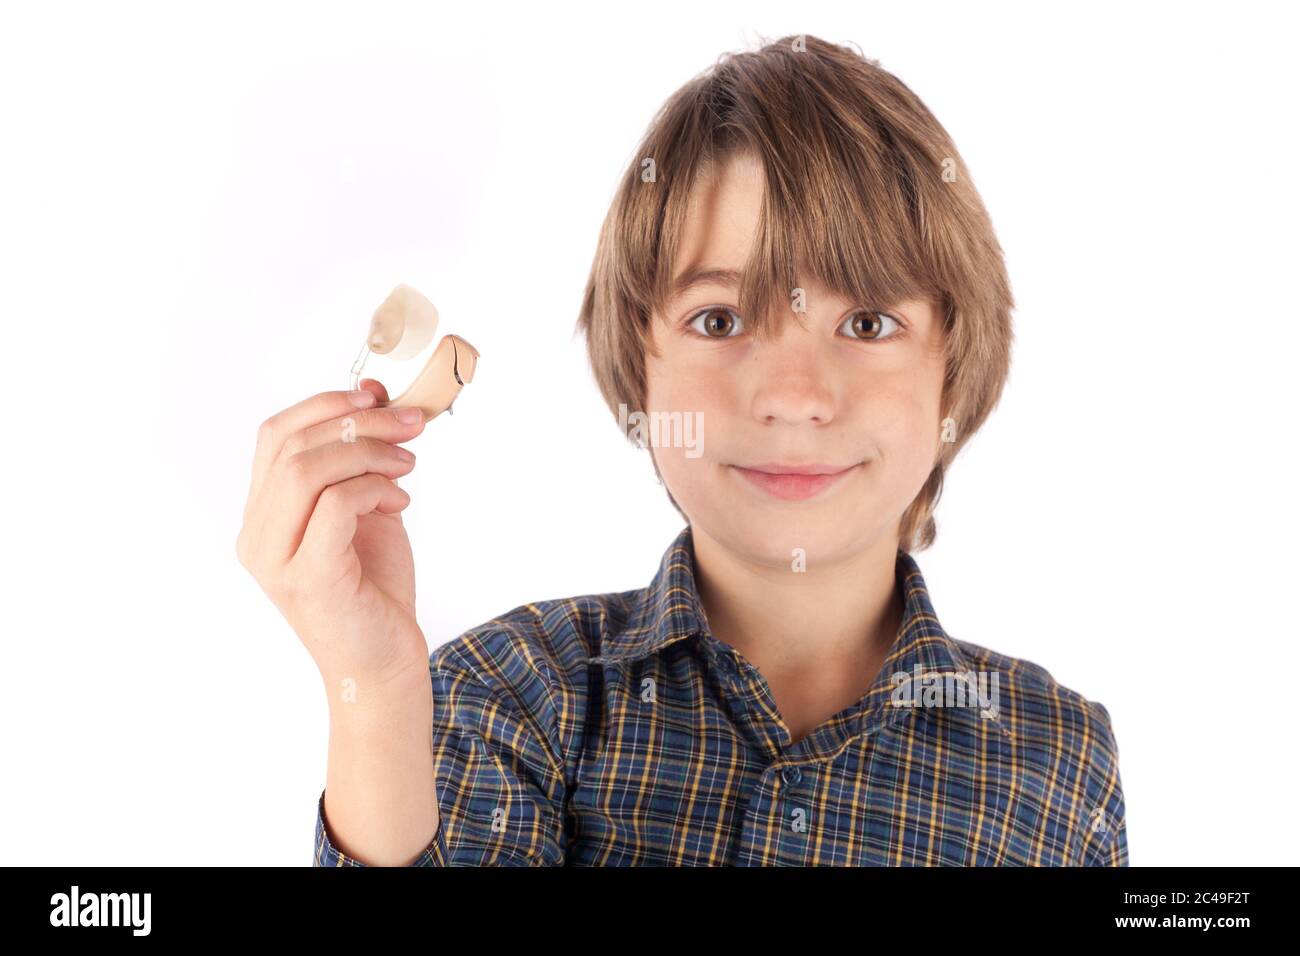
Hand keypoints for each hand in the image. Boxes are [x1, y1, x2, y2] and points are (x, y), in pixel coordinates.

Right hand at [237, 379, 430, 694]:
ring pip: (306, 470)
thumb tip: (373, 394)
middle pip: (291, 446)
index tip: (375, 397)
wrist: (384, 663)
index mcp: (263, 516)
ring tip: (408, 464)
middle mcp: (258, 537)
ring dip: (369, 452)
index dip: (324, 404)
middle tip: (411, 424)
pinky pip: (335, 506)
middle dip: (358, 422)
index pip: (274, 436)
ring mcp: (277, 560)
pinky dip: (374, 489)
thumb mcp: (367, 509)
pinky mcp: (310, 578)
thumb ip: (360, 460)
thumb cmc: (374, 588)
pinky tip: (399, 502)